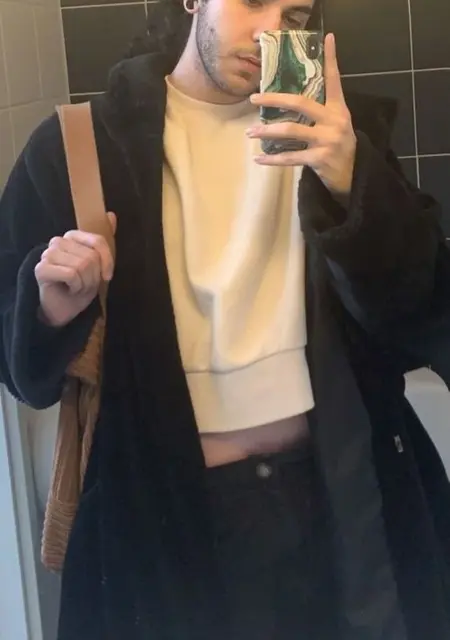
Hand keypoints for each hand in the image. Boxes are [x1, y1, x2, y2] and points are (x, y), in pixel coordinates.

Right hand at [35, 212, 115, 327]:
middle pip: (91, 257)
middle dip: (94, 277)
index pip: (98, 241)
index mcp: (72, 237)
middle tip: (85, 285)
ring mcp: (47, 254)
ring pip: (82, 265)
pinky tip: (70, 290)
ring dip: (86, 284)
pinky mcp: (41, 269)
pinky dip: (77, 287)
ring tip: (77, 288)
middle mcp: (58, 241)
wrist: (64, 310)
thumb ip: (102, 242)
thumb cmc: (80, 286)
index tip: (107, 276)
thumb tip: (111, 215)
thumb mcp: (97, 265)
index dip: (107, 261)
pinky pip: (72, 274)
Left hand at [247, 33, 356, 196]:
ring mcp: (326, 140)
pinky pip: (290, 157)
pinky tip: (258, 158)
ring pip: (290, 130)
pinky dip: (272, 159)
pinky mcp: (318, 159)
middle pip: (300, 103)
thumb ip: (321, 111)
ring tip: (250, 132)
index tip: (329, 38)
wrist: (354, 175)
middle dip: (273, 99)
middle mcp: (333, 121)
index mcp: (338, 109)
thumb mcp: (337, 124)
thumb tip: (291, 100)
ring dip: (266, 131)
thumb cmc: (339, 148)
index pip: (334, 80)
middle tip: (254, 99)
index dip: (331, 59)